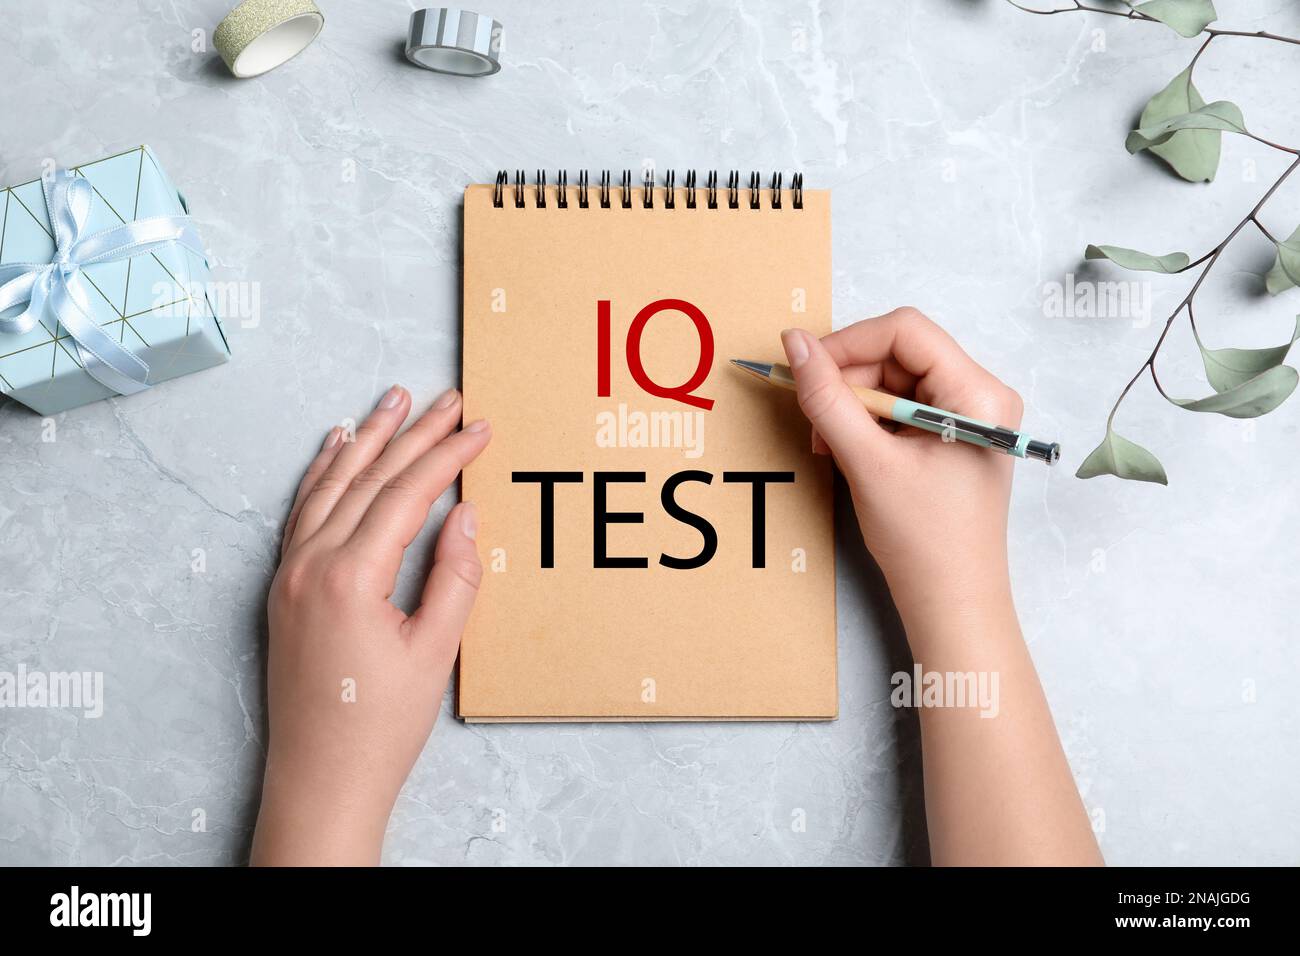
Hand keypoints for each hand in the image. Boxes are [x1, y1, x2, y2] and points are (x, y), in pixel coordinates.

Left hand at [250, 385, 490, 865]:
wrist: (320, 781)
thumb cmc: (378, 726)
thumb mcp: (435, 651)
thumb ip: (454, 576)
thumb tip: (465, 514)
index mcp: (350, 576)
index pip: (407, 494)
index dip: (447, 456)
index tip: (480, 427)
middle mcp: (309, 564)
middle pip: (368, 479)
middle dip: (411, 433)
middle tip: (446, 398)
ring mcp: (288, 574)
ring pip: (329, 486)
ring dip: (365, 439)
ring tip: (393, 400)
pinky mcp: (282, 588)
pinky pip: (302, 512)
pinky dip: (323, 474)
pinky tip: (337, 448)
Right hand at [781, 308, 1022, 628]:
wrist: (951, 600)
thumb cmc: (924, 540)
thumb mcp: (866, 462)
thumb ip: (827, 398)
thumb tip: (793, 342)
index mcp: (977, 393)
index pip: (905, 331)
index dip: (849, 343)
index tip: (806, 368)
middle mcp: (981, 394)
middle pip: (898, 354)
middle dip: (848, 383)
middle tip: (815, 421)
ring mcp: (967, 415)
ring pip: (892, 381)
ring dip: (852, 406)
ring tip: (830, 446)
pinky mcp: (951, 435)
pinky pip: (899, 407)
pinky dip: (866, 424)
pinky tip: (848, 452)